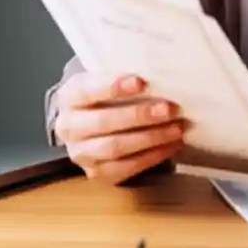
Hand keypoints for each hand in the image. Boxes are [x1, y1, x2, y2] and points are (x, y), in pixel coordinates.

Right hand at [53, 72, 185, 184]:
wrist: (95, 126)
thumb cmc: (111, 97)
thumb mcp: (111, 80)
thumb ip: (128, 78)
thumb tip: (162, 73)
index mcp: (70, 97)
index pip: (87, 90)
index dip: (113, 86)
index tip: (141, 81)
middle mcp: (69, 127)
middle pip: (103, 122)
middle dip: (139, 115)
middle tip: (169, 109)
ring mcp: (81, 153)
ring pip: (115, 147)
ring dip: (150, 137)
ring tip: (177, 128)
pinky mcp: (97, 173)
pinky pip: (126, 168)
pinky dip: (153, 156)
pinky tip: (173, 144)